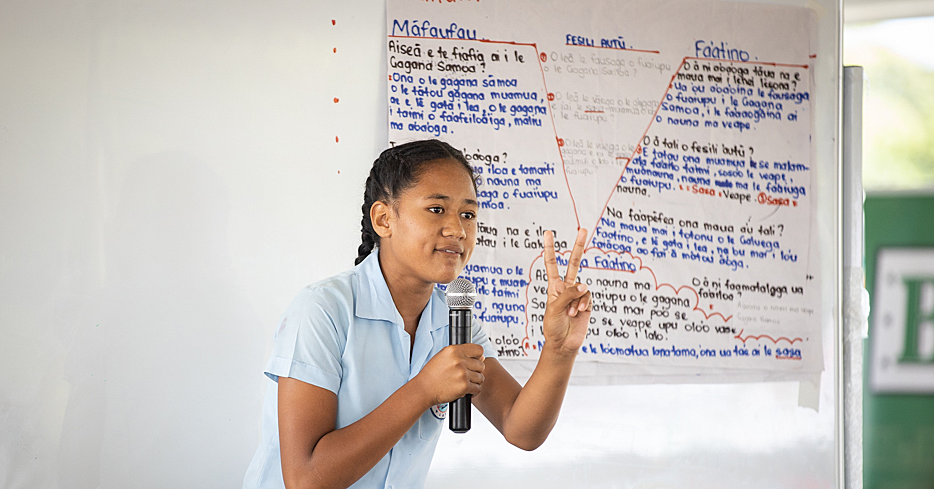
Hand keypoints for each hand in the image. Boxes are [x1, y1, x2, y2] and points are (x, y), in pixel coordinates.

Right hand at [415, 343, 485, 405]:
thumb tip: (482, 357)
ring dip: (475, 382)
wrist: (424, 389)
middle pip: (481, 365)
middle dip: (476, 371)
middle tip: (466, 375)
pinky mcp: (464, 386)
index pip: (479, 350)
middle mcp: (459, 360)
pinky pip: (478, 388)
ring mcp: (462, 373)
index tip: (474, 361)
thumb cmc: (432, 374)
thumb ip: (461, 354)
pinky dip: (473, 391)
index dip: (478, 356)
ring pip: (480, 377)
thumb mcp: (443, 356)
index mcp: (454, 350)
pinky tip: (465, 390)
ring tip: (464, 383)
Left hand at [541, 228, 591, 355]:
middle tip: (583, 229)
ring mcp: (578, 295)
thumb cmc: (553, 326)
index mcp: (554, 286)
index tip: (548, 233)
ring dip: (576, 300)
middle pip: (574, 263)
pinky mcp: (587, 304)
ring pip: (582, 287)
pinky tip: (578, 313)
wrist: (563, 344)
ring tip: (570, 313)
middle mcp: (567, 288)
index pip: (552, 263)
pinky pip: (588, 297)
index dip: (550, 248)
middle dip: (578, 247)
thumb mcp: (554, 308)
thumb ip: (568, 294)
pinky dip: (583, 304)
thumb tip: (584, 285)